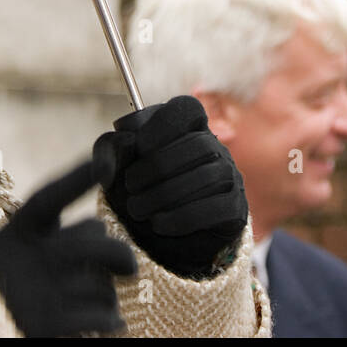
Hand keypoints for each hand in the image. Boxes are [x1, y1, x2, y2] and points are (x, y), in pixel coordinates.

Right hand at [0, 159, 136, 336]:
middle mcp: (16, 261)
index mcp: (12, 237)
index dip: (77, 178)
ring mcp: (29, 296)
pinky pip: (105, 316)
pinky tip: (107, 325)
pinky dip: (111, 322)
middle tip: (128, 269)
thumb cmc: (23, 298)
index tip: (106, 162)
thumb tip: (101, 225)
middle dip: (120, 254)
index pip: (47, 198)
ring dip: (109, 297)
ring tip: (88, 306)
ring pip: (103, 283)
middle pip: (94, 237)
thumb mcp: (35, 259)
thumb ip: (68, 237)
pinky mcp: (42, 328)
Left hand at [93, 95, 247, 278]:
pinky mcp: (235, 208)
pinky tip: (160, 224)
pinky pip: (218, 208)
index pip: (188, 108)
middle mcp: (214, 147)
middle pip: (199, 144)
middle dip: (158, 166)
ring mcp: (229, 177)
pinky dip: (184, 217)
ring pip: (209, 176)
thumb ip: (112, 149)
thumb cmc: (142, 191)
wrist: (162, 238)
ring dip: (166, 194)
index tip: (140, 145)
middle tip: (131, 186)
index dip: (164, 124)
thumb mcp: (119, 169)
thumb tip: (123, 143)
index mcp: (187, 128)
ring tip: (138, 209)